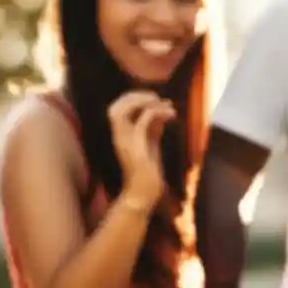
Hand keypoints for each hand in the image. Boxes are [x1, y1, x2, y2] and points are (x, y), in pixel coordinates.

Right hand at [107, 90, 175, 208]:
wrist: (145, 192)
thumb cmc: (149, 171)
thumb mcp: (151, 144)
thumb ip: (154, 128)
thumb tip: (162, 111)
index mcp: (120, 135)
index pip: (116, 108)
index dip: (133, 98)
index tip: (153, 98)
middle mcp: (118, 136)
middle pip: (115, 106)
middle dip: (136, 95)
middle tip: (157, 97)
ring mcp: (124, 140)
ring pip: (123, 109)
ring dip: (144, 101)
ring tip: (164, 103)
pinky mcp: (136, 145)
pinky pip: (143, 119)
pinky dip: (157, 112)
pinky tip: (171, 115)